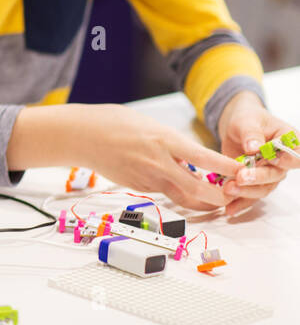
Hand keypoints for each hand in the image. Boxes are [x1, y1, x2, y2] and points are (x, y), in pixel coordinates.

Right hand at [78, 105, 239, 210]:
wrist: (82, 135)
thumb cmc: (113, 123)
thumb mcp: (151, 126)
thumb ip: (173, 144)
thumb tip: (192, 159)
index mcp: (163, 141)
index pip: (204, 159)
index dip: (227, 168)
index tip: (242, 172)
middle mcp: (157, 162)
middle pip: (197, 189)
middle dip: (218, 197)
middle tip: (230, 196)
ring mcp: (146, 177)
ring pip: (182, 197)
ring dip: (200, 201)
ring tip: (211, 200)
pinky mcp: (138, 186)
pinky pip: (163, 193)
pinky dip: (174, 192)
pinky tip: (174, 185)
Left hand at [216, 90, 294, 216]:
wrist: (237, 127)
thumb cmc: (247, 119)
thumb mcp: (247, 121)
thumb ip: (251, 133)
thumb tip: (254, 147)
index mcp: (291, 143)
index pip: (295, 156)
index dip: (285, 160)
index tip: (271, 158)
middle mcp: (283, 162)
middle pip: (275, 175)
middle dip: (257, 178)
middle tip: (240, 177)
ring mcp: (270, 174)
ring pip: (262, 188)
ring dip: (246, 192)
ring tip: (228, 189)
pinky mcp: (255, 182)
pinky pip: (250, 196)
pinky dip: (239, 203)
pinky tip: (229, 209)